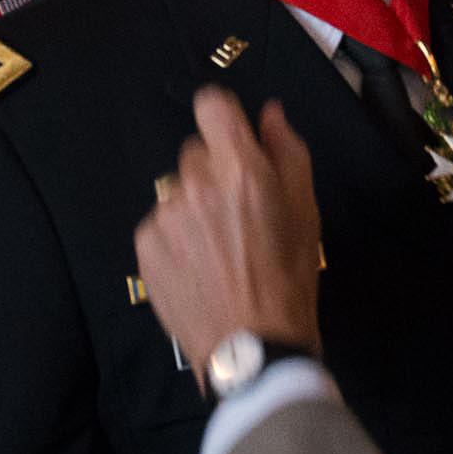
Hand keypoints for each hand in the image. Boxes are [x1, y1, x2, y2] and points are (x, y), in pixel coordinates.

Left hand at [134, 88, 322, 388]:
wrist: (254, 347)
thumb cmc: (289, 278)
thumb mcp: (306, 209)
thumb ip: (287, 151)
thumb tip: (269, 115)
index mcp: (240, 170)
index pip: (211, 106)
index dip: (223, 117)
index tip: (233, 136)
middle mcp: (196, 185)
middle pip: (197, 152)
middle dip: (216, 171)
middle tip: (238, 211)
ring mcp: (165, 216)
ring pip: (178, 189)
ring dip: (195, 205)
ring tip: (219, 247)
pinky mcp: (146, 246)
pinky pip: (160, 222)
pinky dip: (177, 235)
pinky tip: (199, 264)